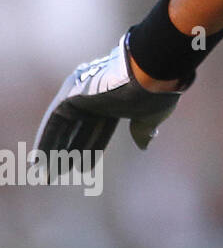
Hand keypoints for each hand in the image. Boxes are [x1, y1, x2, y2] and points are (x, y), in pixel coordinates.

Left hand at [33, 35, 190, 170]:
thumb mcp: (151, 117)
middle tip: (57, 174)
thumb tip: (144, 145)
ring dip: (52, 150)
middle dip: (67, 151)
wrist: (152, 72)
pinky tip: (40, 160)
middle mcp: (95, 95)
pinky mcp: (70, 92)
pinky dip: (45, 140)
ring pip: (61, 126)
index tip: (83, 168)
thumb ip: (142, 131)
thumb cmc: (156, 94)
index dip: (90, 148)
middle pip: (76, 128)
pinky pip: (53, 121)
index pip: (97, 128)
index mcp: (115, 100)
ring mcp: (81, 92)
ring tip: (46, 176)